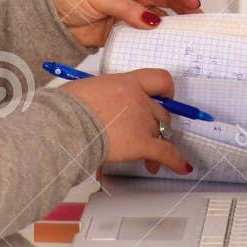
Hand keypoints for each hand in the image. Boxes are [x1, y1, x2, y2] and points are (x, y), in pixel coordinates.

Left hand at [48, 0, 200, 48]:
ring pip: (156, 15)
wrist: (52, 18)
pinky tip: (163, 41)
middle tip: (196, 19)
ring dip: (170, 23)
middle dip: (181, 6)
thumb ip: (128, 9)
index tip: (192, 0)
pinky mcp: (122, 27)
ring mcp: (128, 9)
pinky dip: (154, 36)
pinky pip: (144, 31)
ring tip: (185, 32)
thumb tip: (151, 20)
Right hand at [63, 69, 192, 176]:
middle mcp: (138, 99)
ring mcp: (142, 121)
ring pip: (160, 132)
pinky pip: (166, 152)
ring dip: (158, 145)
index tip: (166, 97)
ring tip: (151, 161)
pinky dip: (175, 161)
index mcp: (125, 83)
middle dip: (157, 125)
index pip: (158, 79)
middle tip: (149, 135)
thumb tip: (98, 107)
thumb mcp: (86, 91)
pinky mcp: (141, 143)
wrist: (65, 124)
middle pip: (160, 111)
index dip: (165, 91)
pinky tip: (181, 167)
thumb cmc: (66, 109)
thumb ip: (102, 96)